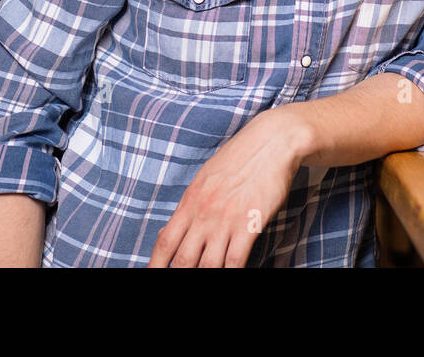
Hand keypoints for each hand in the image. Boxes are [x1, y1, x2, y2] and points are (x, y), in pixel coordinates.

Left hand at [147, 107, 307, 266]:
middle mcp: (204, 214)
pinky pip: (235, 260)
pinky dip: (230, 274)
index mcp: (190, 202)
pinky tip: (230, 275)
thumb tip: (164, 233)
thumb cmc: (239, 158)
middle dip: (180, 276)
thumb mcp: (204, 179)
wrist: (272, 142)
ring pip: (209, 266)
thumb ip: (186, 208)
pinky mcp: (250, 224)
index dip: (155, 265)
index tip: (151, 275)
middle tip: (181, 281)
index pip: (165, 243)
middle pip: (183, 260)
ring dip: (207, 276)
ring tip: (207, 279)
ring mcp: (226, 220)